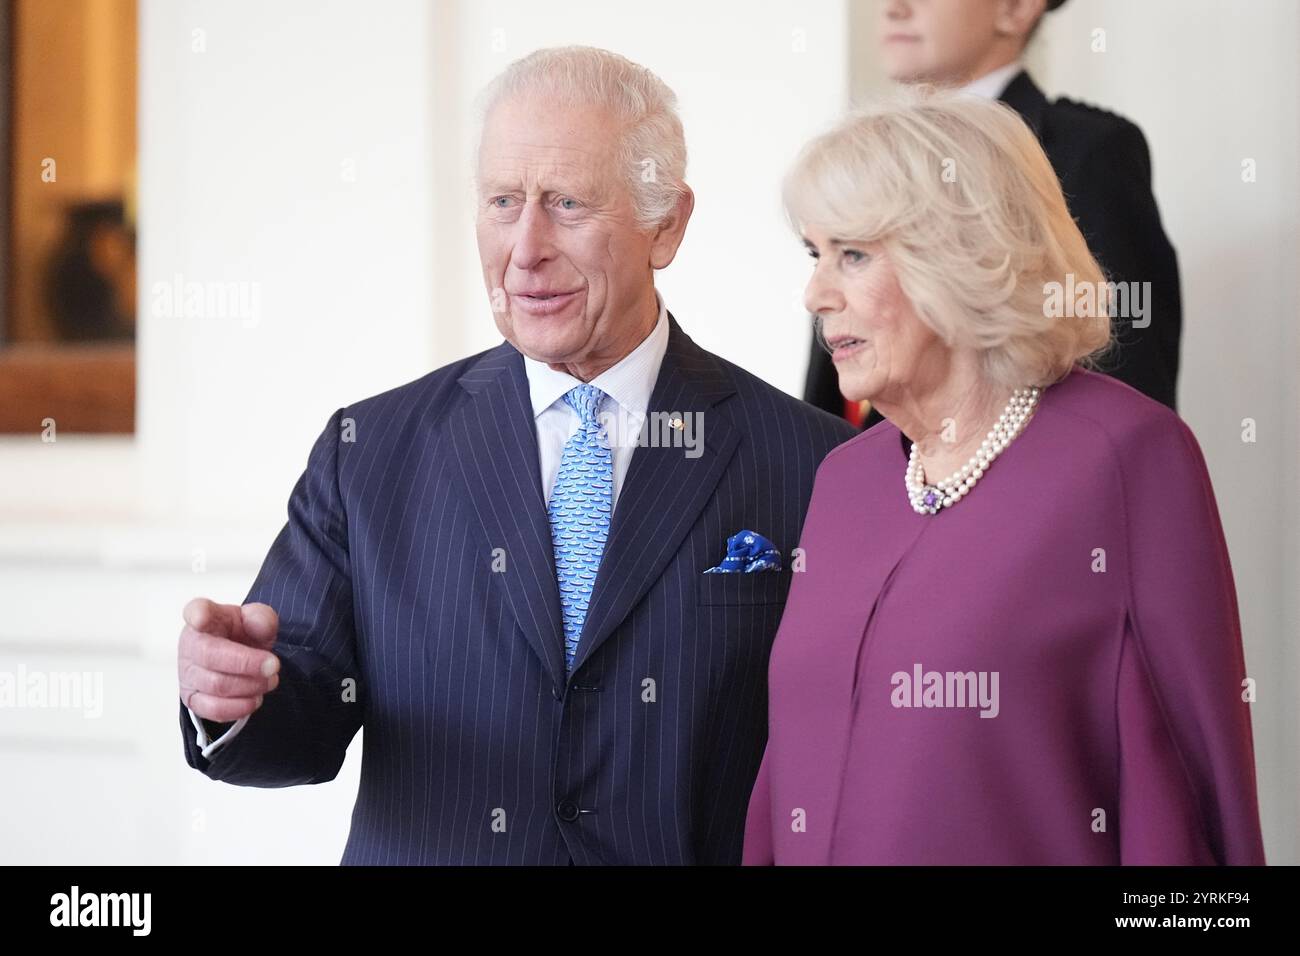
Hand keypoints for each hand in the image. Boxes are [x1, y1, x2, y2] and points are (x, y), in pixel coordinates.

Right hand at [178, 598, 279, 722]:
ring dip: (250, 686)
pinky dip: (239, 707)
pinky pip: (213, 709)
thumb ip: (262, 617)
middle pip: (211, 656)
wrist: (239, 658)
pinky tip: (255, 698)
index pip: (196, 610)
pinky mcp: (193, 699)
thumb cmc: (242, 635)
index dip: (197, 614)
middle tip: (274, 666)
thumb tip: (260, 625)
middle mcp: (190, 644)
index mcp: (204, 616)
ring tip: (269, 681)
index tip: (201, 618)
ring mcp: (188, 673)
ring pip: (216, 686)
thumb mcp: (257, 620)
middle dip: (248, 664)